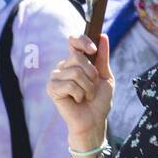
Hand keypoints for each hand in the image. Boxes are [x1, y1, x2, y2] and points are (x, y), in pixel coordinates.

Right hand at [48, 32, 113, 150]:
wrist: (94, 121)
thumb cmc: (99, 100)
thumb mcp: (105, 76)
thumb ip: (103, 57)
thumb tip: (102, 36)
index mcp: (76, 61)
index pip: (74, 41)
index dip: (82, 41)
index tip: (93, 49)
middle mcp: (64, 66)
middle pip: (78, 57)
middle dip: (91, 74)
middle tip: (92, 87)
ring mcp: (56, 77)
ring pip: (75, 72)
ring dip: (87, 87)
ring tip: (86, 96)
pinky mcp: (52, 88)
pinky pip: (69, 85)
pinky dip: (79, 94)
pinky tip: (77, 101)